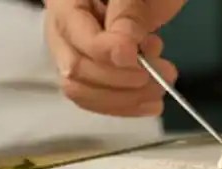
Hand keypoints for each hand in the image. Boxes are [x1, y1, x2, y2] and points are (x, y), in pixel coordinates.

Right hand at [44, 0, 183, 116]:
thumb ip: (128, 14)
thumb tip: (121, 53)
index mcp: (66, 1)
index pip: (75, 34)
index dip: (105, 52)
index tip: (136, 56)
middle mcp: (61, 30)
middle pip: (74, 69)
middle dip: (119, 80)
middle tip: (159, 76)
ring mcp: (73, 55)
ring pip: (82, 91)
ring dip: (123, 99)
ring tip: (159, 89)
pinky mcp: (88, 74)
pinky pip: (95, 99)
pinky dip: (123, 106)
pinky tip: (149, 103)